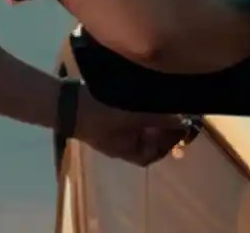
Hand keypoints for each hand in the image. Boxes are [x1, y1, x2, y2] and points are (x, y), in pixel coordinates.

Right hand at [71, 88, 187, 166]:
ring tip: (157, 102)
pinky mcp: (102, 119)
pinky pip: (125, 120)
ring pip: (136, 129)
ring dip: (148, 117)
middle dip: (160, 127)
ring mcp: (109, 133)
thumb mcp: (135, 116)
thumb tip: (185, 121)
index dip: (170, 140)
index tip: (181, 123)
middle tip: (171, 110)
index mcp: (128, 151)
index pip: (155, 152)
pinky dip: (135, 111)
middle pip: (147, 140)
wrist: (65, 104)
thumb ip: (161, 120)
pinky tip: (139, 97)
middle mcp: (120, 146)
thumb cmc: (101, 114)